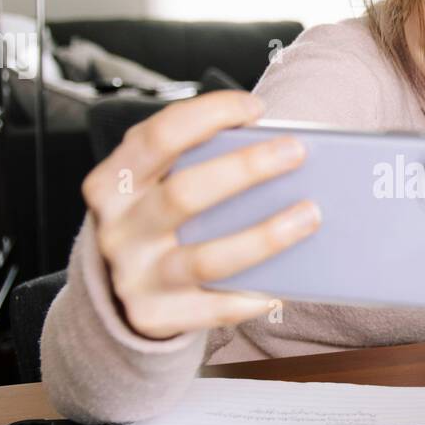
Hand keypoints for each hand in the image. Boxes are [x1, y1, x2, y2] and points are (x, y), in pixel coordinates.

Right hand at [82, 90, 320, 338]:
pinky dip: (254, 295)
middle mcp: (118, 229)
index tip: (255, 108)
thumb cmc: (153, 223)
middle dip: (245, 169)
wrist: (114, 292)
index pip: (158, 136)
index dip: (208, 115)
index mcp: (114, 183)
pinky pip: (216, 308)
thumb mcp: (153, 185)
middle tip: (295, 152)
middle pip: (184, 194)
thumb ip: (191, 163)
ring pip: (207, 259)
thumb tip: (271, 147)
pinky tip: (286, 283)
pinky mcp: (155, 316)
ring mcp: (134, 277)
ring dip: (265, 236)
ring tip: (310, 215)